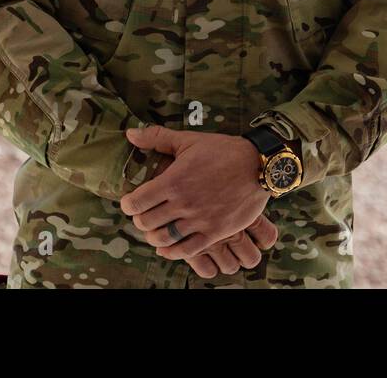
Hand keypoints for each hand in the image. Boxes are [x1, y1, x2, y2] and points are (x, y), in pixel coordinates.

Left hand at [130, 149, 277, 276]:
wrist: (257, 166)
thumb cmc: (222, 151)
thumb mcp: (188, 140)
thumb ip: (157, 137)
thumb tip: (130, 134)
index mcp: (173, 181)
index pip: (136, 203)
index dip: (128, 205)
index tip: (131, 203)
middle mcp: (184, 203)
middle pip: (146, 223)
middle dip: (140, 220)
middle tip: (143, 215)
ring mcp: (200, 220)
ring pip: (163, 239)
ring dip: (154, 237)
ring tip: (155, 231)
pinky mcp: (215, 232)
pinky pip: (187, 251)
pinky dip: (173, 252)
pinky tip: (169, 247)